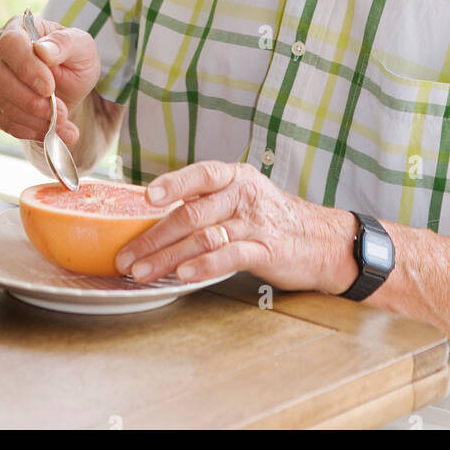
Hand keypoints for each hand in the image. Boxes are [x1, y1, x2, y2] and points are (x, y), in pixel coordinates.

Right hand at [0, 15, 99, 145]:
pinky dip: (28, 131)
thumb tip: (43, 50)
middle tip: (61, 112)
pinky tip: (49, 131)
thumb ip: (64, 43)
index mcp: (17, 28)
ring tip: (63, 125)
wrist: (68, 82)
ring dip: (34, 120)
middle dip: (31, 101)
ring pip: (1, 105)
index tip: (49, 88)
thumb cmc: (73, 57)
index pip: (10, 45)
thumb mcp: (81, 45)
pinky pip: (3, 122)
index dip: (27, 68)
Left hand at [113, 160, 357, 293]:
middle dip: (154, 237)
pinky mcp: (266, 251)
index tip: (146, 197)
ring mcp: (256, 223)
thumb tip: (155, 211)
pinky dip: (205, 266)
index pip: (201, 174)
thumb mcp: (241, 196)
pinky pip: (230, 256)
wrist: (322, 239)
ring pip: (204, 237)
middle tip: (126, 256)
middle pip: (192, 213)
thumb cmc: (270, 218)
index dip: (173, 183)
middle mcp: (244, 195)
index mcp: (235, 177)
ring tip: (143, 272)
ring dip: (168, 257)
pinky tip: (184, 276)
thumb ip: (206, 200)